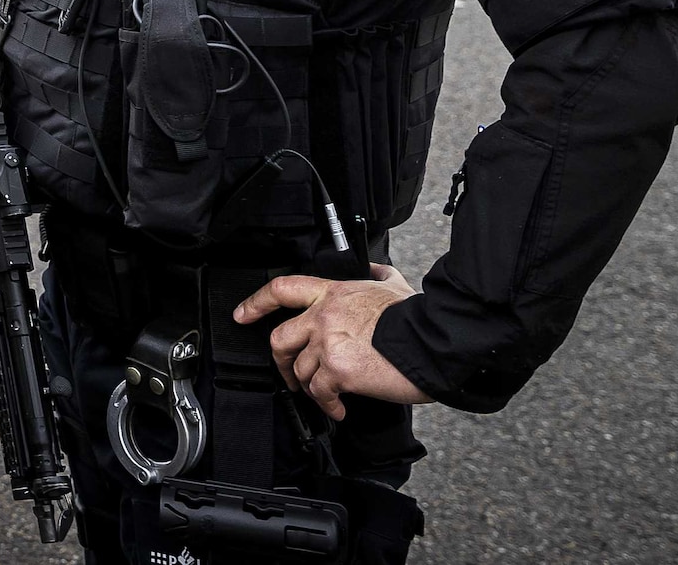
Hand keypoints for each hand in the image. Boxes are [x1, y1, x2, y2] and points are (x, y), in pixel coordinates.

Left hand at [234, 265, 430, 419]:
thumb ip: (376, 275)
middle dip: (280, 362)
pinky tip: (339, 409)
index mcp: (333, 292)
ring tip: (328, 397)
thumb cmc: (417, 316)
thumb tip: (373, 269)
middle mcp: (323, 315)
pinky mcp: (338, 370)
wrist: (434, 341)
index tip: (243, 315)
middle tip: (289, 376)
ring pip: (301, 371)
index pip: (281, 289)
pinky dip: (328, 405)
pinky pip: (320, 392)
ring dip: (312, 389)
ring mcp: (328, 342)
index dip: (256, 302)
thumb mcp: (392, 284)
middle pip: (280, 339)